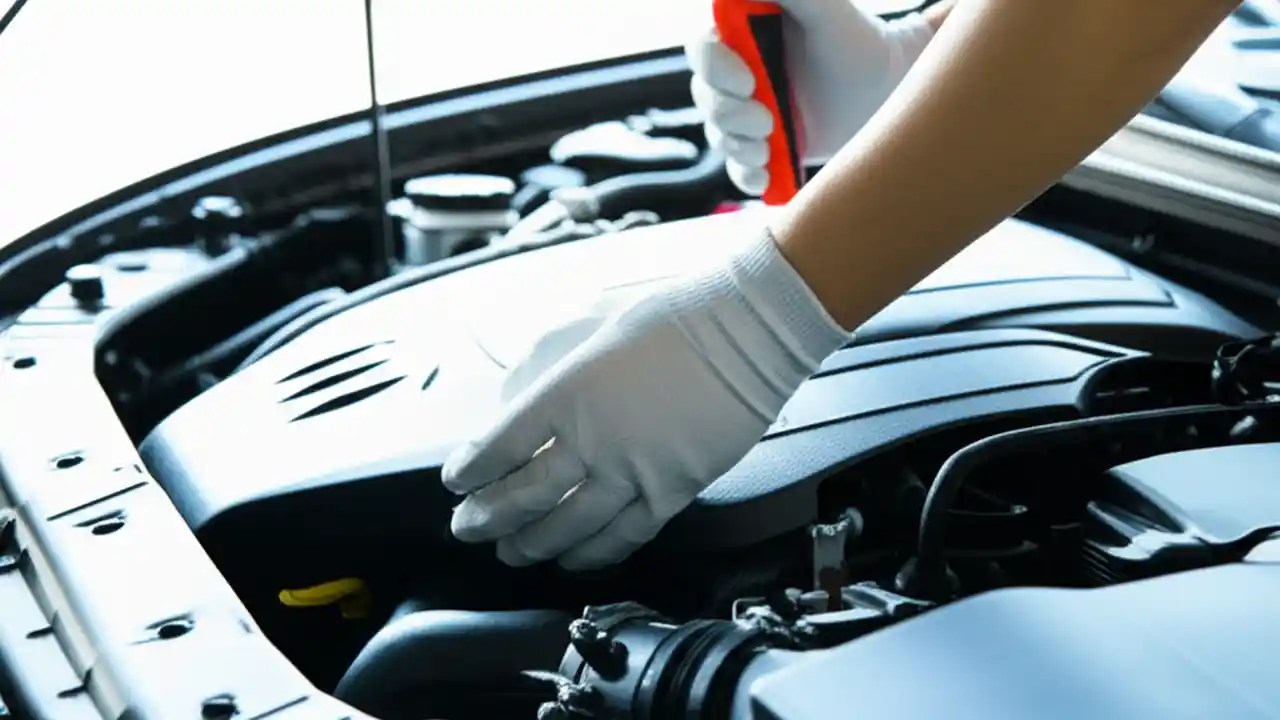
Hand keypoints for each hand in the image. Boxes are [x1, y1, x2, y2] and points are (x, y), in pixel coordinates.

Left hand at [442, 229, 848, 569]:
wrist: (748, 330)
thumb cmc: (673, 315)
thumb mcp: (590, 319)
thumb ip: (546, 361)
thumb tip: (516, 397)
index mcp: (566, 392)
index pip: (498, 447)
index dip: (470, 472)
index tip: (458, 480)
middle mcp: (594, 439)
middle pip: (523, 496)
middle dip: (486, 518)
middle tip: (467, 526)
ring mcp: (634, 471)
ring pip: (568, 527)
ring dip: (531, 544)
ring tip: (511, 551)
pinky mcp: (673, 490)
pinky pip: (624, 536)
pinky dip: (592, 554)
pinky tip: (574, 559)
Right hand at [686, 0, 935, 193]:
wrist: (886, 90)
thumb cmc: (857, 41)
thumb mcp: (827, 11)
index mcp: (743, 35)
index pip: (703, 50)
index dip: (716, 68)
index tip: (749, 82)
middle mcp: (737, 74)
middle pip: (706, 97)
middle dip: (730, 114)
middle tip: (767, 122)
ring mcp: (747, 114)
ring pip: (720, 135)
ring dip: (739, 147)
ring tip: (768, 151)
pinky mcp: (763, 148)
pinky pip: (740, 169)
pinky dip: (748, 176)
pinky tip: (765, 176)